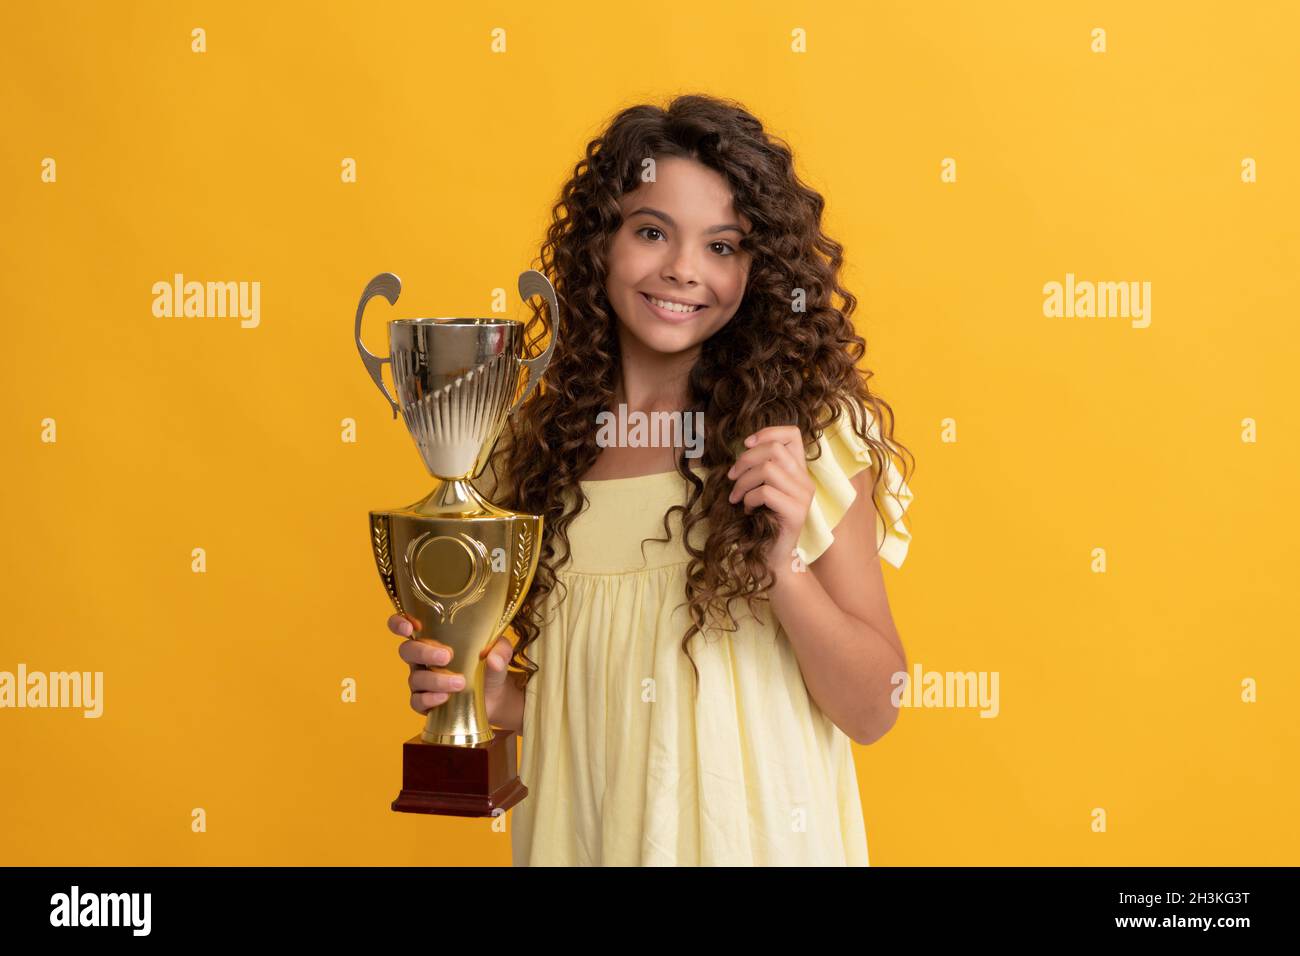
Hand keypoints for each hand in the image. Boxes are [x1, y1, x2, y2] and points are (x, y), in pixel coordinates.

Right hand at [390, 613, 513, 717]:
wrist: (496, 696)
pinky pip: (417, 701)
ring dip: (436, 680)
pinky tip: (445, 698)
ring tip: (460, 683)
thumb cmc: (491, 664)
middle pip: (407, 651)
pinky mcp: (426, 703)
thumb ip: (500, 650)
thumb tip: (492, 659)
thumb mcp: (501, 651)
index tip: (409, 626)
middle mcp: (423, 658)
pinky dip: (429, 699)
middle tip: (447, 656)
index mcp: (435, 638)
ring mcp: (422, 681)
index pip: (407, 626)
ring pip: (415, 678)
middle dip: (424, 652)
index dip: (399, 624)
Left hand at [726, 426, 814, 573]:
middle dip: (745, 459)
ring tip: (736, 497)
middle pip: (775, 449)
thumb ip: (760, 468)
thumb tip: (743, 448)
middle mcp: (805, 480)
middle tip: (732, 477)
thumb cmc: (762, 523)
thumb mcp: (761, 489)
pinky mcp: (796, 513)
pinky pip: (766, 492)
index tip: (746, 444)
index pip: (793, 434)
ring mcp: (803, 496)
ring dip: (744, 481)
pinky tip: (749, 511)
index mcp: (798, 471)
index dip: (768, 432)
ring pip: (768, 469)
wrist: (772, 558)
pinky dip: (750, 499)